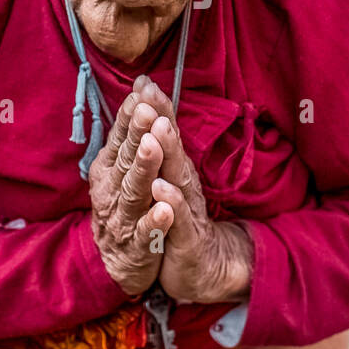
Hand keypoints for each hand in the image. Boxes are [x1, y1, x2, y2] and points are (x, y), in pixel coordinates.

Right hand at [87, 81, 175, 296]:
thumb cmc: (125, 205)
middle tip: (146, 110)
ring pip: (134, 191)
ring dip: (144, 168)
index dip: (131, 114)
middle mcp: (113, 189)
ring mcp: (124, 218)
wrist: (119, 264)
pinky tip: (165, 209)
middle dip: (137, 133)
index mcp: (110, 168)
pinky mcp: (138, 246)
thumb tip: (142, 86)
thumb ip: (132, 131)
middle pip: (126, 158)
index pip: (121, 136)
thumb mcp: (124, 167)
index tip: (143, 89)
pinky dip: (155, 221)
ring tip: (153, 147)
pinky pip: (147, 233)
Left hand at [150, 112, 253, 303]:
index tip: (143, 82)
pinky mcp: (188, 237)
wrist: (205, 266)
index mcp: (175, 169)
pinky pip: (179, 219)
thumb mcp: (170, 181)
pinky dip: (171, 204)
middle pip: (173, 149)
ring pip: (177, 178)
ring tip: (159, 131)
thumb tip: (151, 112)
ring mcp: (188, 209)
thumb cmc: (180, 219)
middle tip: (152, 96)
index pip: (165, 135)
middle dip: (162, 121)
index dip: (157, 109)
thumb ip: (162, 150)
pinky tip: (161, 188)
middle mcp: (184, 183)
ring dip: (169, 154)